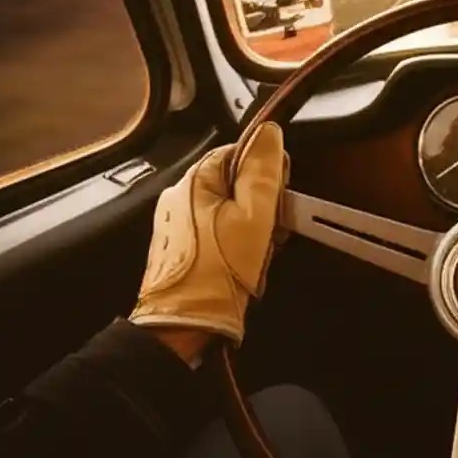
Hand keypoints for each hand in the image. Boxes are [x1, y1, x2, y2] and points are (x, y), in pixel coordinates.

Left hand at [129, 123, 287, 346]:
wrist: (183, 326)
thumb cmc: (220, 268)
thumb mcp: (253, 216)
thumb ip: (263, 171)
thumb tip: (270, 130)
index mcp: (194, 181)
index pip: (238, 152)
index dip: (266, 170)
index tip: (281, 196)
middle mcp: (179, 197)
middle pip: (235, 183)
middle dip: (261, 205)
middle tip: (272, 231)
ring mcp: (177, 225)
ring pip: (230, 211)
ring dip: (253, 228)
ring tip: (260, 254)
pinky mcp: (181, 250)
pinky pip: (219, 234)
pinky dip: (237, 245)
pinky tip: (246, 265)